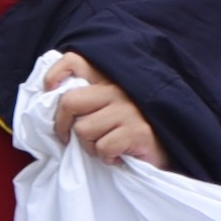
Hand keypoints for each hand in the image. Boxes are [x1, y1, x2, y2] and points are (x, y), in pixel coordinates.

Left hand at [44, 51, 165, 166]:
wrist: (172, 152)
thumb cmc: (133, 133)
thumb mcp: (110, 109)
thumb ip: (87, 101)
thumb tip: (52, 102)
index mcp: (109, 80)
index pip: (75, 62)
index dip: (54, 74)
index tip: (48, 90)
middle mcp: (118, 90)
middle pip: (69, 102)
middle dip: (63, 125)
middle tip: (70, 138)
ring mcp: (129, 110)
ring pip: (83, 130)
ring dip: (89, 147)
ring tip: (104, 147)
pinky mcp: (138, 132)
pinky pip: (102, 148)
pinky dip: (106, 158)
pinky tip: (119, 156)